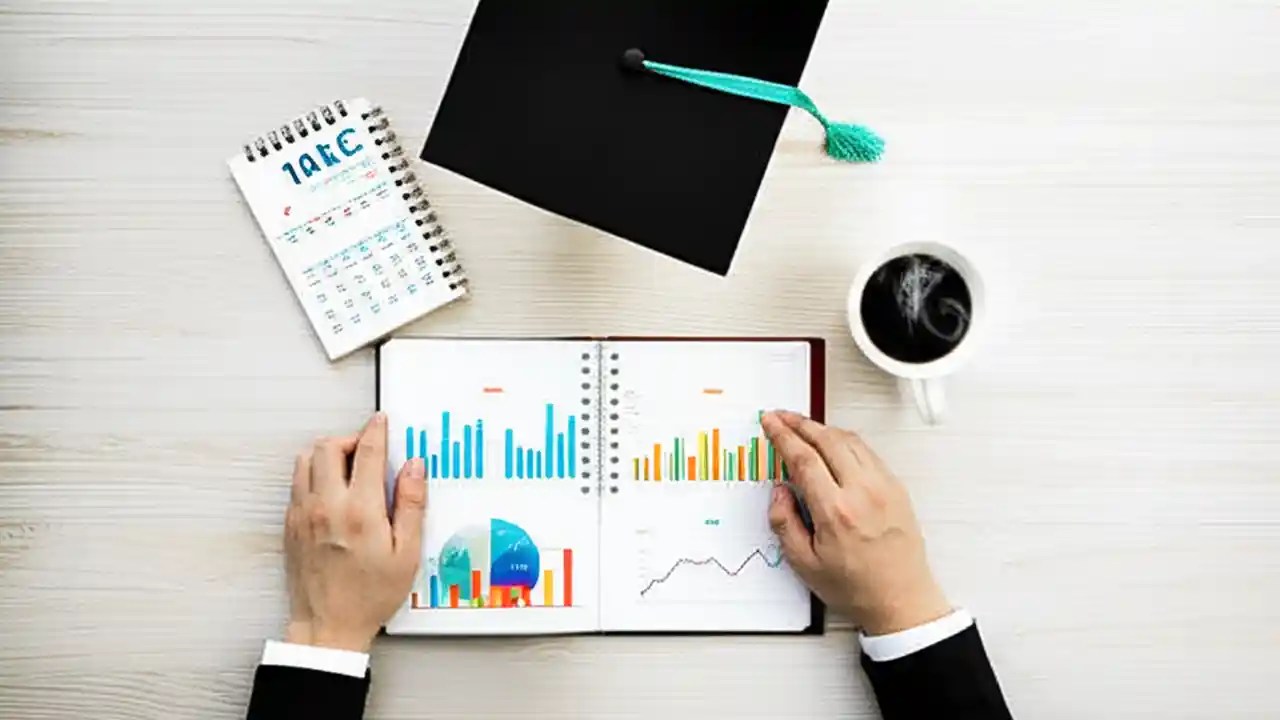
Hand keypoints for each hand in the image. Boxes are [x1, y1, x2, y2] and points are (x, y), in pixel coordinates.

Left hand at [284, 412, 426, 651]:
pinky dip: (313, 475)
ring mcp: (303, 514)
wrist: (328, 626)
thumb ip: (410, 504)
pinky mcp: (290, 525)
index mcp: (360, 511)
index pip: (367, 452)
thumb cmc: (369, 596)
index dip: (377, 430)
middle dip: (350, 438)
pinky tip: (332, 491)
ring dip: (327, 454)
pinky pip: (297, 483)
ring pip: (306, 459)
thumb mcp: (406, 553)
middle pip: (329, 446)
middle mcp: (326, 506)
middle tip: (367, 449)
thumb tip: (414, 467)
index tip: (382, 421)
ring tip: (348, 468)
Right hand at [762, 411, 950, 634]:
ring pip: (850, 441)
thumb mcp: (804, 565)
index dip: (783, 436)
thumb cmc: (857, 588)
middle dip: (800, 423)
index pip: (804, 459)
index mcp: (836, 511)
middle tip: (782, 417)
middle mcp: (863, 493)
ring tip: (804, 426)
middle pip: (827, 440)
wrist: (901, 601)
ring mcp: (884, 487)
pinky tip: (834, 443)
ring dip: (823, 428)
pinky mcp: (897, 489)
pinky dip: (846, 440)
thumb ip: (784, 523)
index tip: (771, 423)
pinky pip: (868, 452)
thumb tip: (779, 492)